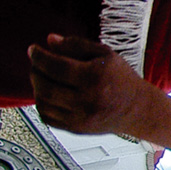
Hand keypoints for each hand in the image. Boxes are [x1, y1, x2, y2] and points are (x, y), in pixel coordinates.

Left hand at [28, 33, 158, 134]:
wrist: (137, 109)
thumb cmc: (120, 78)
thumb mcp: (104, 54)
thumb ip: (76, 45)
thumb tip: (49, 40)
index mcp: (95, 77)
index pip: (56, 66)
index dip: (39, 57)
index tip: (33, 49)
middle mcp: (87, 100)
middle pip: (46, 86)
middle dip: (35, 72)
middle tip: (36, 65)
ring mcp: (81, 117)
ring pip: (43, 103)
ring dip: (36, 88)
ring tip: (42, 78)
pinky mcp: (76, 129)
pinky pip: (47, 118)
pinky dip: (42, 104)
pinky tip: (48, 95)